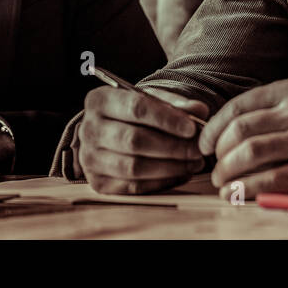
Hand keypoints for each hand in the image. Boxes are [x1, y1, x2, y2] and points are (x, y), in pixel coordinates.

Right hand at [78, 86, 208, 193]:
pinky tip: (180, 173)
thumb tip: (198, 112)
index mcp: (99, 100)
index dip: (166, 119)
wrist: (109, 132)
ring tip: (193, 162)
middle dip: (172, 146)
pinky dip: (162, 181)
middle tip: (197, 149)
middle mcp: (88, 129)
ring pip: (134, 167)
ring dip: (170, 166)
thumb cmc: (133, 114)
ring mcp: (90, 158)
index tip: (192, 128)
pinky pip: (134, 187)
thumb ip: (175, 104)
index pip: (136, 108)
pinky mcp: (98, 182)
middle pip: (134, 140)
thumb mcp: (151, 100)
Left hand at [200, 78, 287, 199]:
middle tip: (213, 168)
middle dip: (218, 153)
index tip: (205, 145)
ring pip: (251, 151)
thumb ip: (270, 112)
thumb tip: (226, 133)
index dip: (213, 129)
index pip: (237, 107)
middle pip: (239, 130)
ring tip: (222, 183)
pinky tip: (238, 192)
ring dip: (228, 171)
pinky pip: (273, 175)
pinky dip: (249, 186)